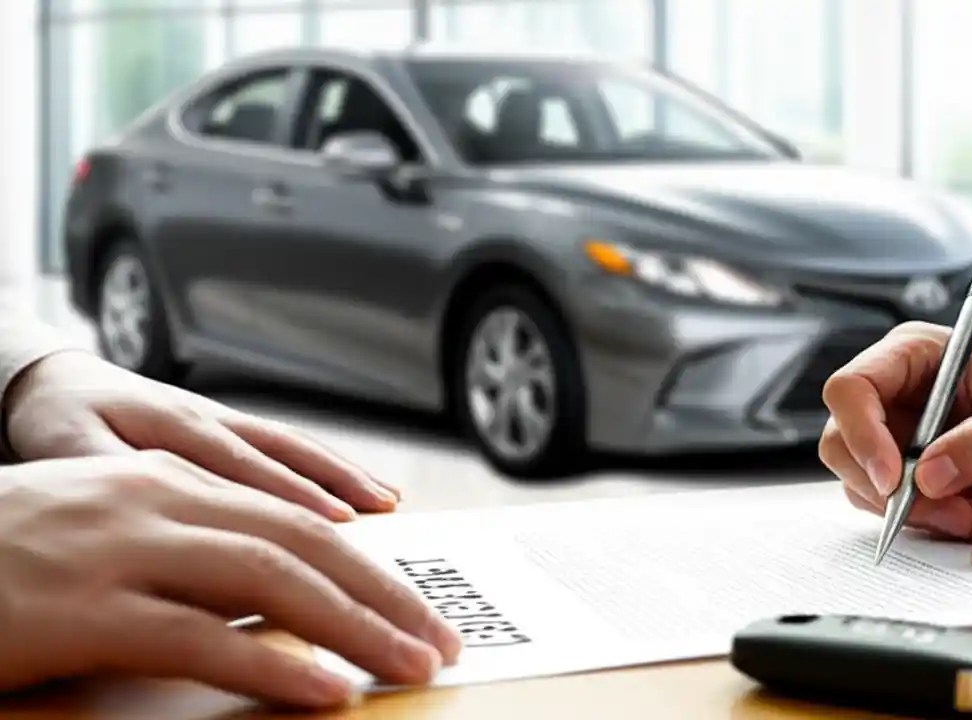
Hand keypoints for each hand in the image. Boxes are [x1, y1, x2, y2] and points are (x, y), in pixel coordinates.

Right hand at [0, 452, 460, 706]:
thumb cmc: (4, 561)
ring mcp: (117, 550)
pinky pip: (201, 637)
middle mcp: (151, 500)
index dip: (367, 566)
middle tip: (442, 640)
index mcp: (162, 482)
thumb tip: (275, 605)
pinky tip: (324, 689)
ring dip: (355, 627)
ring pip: (270, 580)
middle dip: (384, 594)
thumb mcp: (105, 537)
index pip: (292, 521)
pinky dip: (273, 663)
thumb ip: (187, 555)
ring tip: (413, 664)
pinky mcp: (82, 610)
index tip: (419, 606)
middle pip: (301, 543)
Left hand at [3, 352, 399, 520]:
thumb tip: (150, 496)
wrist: (55, 382)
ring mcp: (226, 422)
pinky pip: (291, 448)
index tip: (331, 522)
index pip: (237, 465)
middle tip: (377, 519)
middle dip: (333, 489)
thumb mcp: (61, 447)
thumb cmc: (57, 423)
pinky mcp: (233, 429)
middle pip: (282, 456)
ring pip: (295, 447)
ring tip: (389, 503)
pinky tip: (366, 495)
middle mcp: (208, 418)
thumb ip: (105, 470)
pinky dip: (331, 470)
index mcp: (169, 425)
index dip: (287, 494)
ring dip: (343, 476)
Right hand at [820, 322, 971, 539]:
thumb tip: (929, 478)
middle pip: (842, 443)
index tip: (895, 480)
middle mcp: (890, 395)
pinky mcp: (904, 475)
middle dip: (888, 487)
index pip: (850, 388)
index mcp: (910, 355)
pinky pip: (891, 508)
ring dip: (914, 512)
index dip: (861, 434)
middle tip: (948, 512)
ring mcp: (892, 437)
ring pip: (862, 483)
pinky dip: (929, 523)